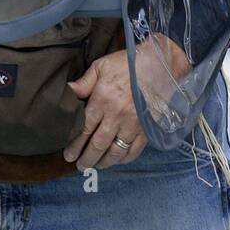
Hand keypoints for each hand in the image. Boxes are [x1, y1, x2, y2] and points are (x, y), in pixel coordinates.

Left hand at [64, 35, 191, 170]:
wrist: (161, 64)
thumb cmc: (129, 63)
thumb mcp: (102, 66)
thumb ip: (85, 81)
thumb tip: (68, 91)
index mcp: (102, 100)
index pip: (85, 129)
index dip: (76, 145)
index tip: (69, 155)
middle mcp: (116, 116)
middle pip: (98, 144)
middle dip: (88, 158)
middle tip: (81, 166)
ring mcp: (133, 124)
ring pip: (116, 151)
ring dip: (105, 162)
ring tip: (97, 165)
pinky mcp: (148, 128)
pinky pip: (135, 150)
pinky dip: (125, 158)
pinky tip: (118, 160)